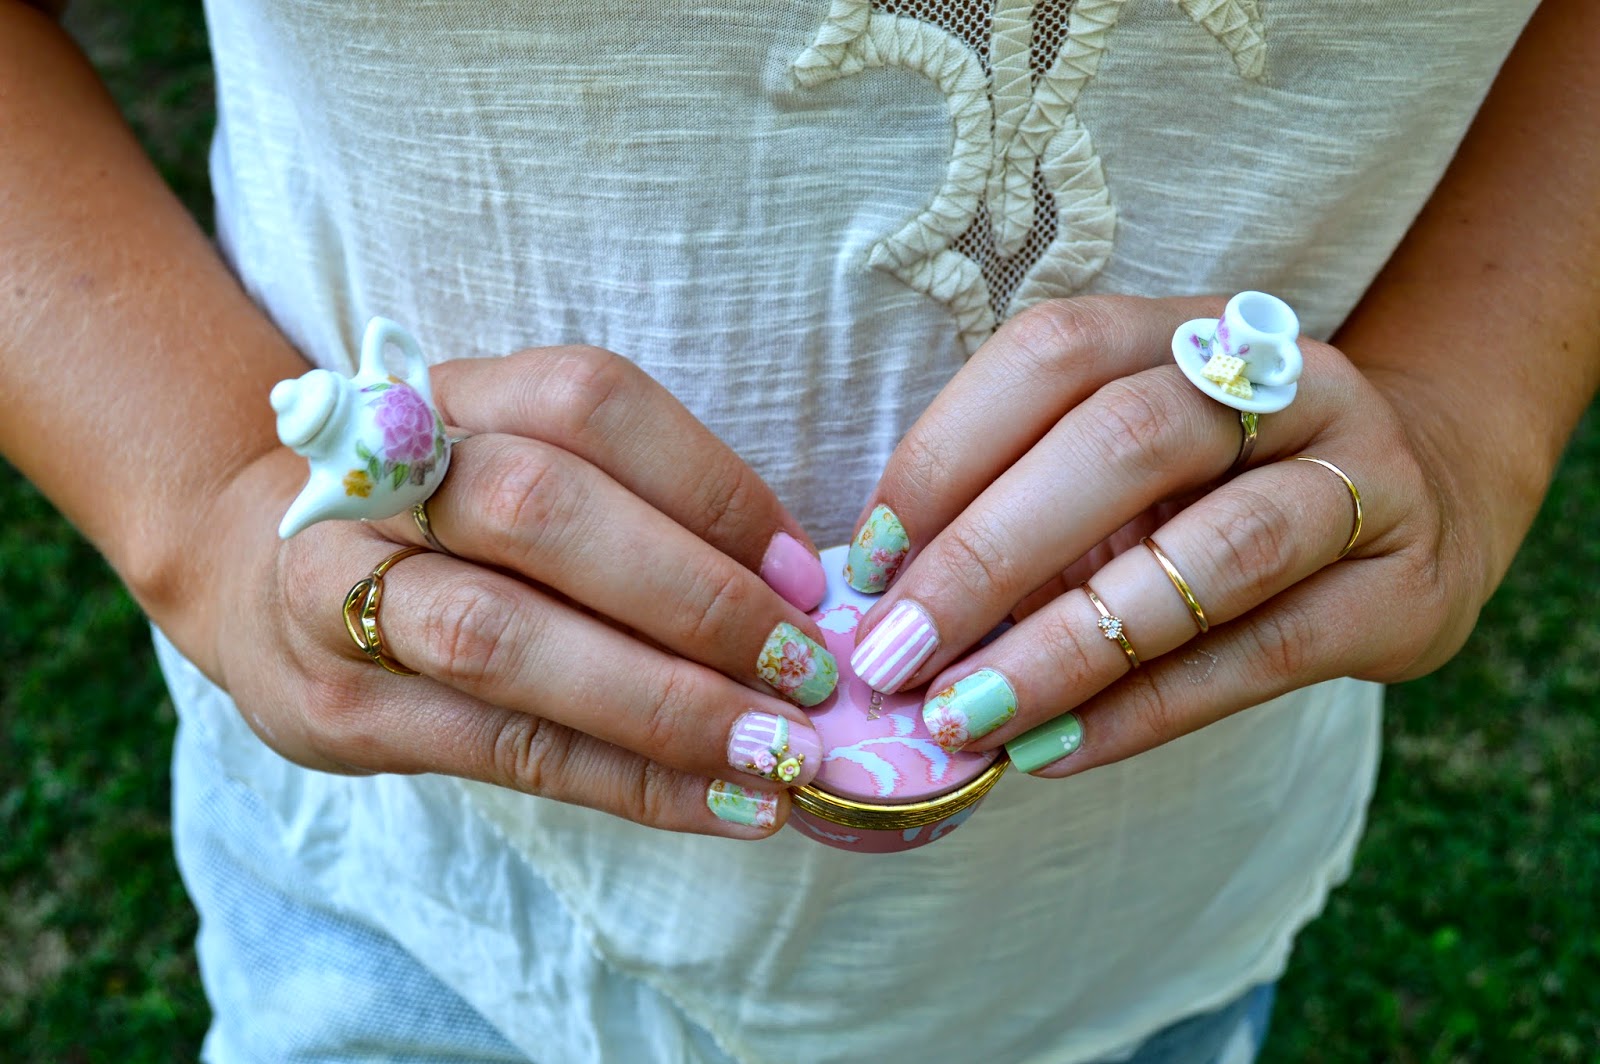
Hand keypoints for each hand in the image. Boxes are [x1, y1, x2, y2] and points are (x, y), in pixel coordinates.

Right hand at [205, 346, 837, 837]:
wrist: (254, 577)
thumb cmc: (441, 528)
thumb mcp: (513, 472)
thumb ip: (634, 512)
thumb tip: (801, 598)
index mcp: (451, 396)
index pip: (589, 404)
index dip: (710, 485)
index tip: (807, 574)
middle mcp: (384, 478)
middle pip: (540, 509)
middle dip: (695, 595)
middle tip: (808, 669)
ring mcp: (341, 594)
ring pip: (504, 637)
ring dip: (664, 702)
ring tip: (777, 753)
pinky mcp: (342, 712)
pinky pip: (503, 749)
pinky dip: (629, 781)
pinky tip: (723, 805)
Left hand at [844, 296, 1484, 775]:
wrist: (1415, 511)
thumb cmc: (1214, 492)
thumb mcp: (1123, 468)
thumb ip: (1027, 504)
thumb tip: (890, 605)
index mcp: (1185, 329)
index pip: (1053, 355)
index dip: (945, 453)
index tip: (865, 560)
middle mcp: (1286, 379)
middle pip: (1127, 441)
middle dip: (988, 554)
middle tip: (893, 653)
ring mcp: (1361, 476)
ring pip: (1214, 551)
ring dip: (1067, 645)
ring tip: (965, 715)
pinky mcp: (1404, 589)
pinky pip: (1265, 653)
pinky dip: (1146, 710)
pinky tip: (1054, 753)